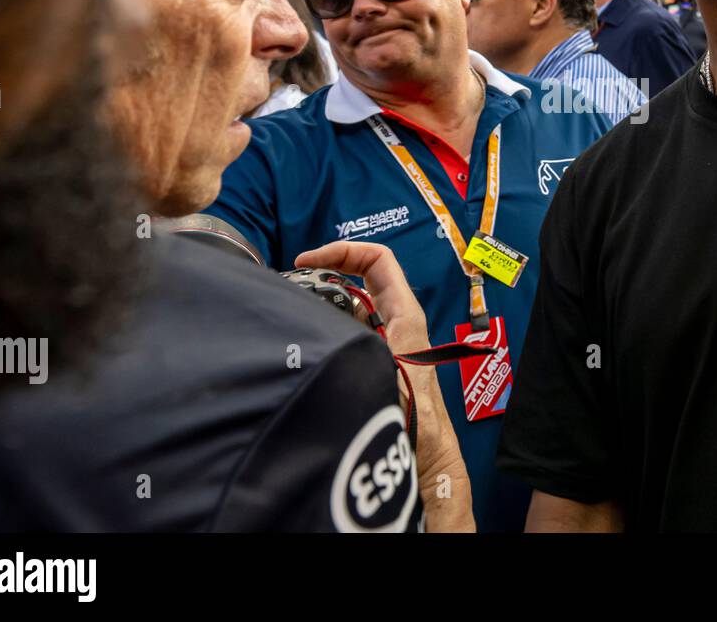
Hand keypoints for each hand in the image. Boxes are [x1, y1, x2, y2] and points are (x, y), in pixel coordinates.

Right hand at [294, 241, 474, 529]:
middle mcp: (396, 326)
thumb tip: (330, 335)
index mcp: (407, 319)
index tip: (307, 260)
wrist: (426, 465)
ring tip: (290, 309)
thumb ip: (364, 355)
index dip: (343, 251)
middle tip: (290, 282)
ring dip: (320, 302)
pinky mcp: (373, 362)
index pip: (379, 261)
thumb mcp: (388, 381)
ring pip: (348, 306)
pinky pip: (345, 333)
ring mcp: (385, 343)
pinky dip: (322, 328)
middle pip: (358, 279)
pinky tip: (301, 340)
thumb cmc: (419, 428)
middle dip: (324, 273)